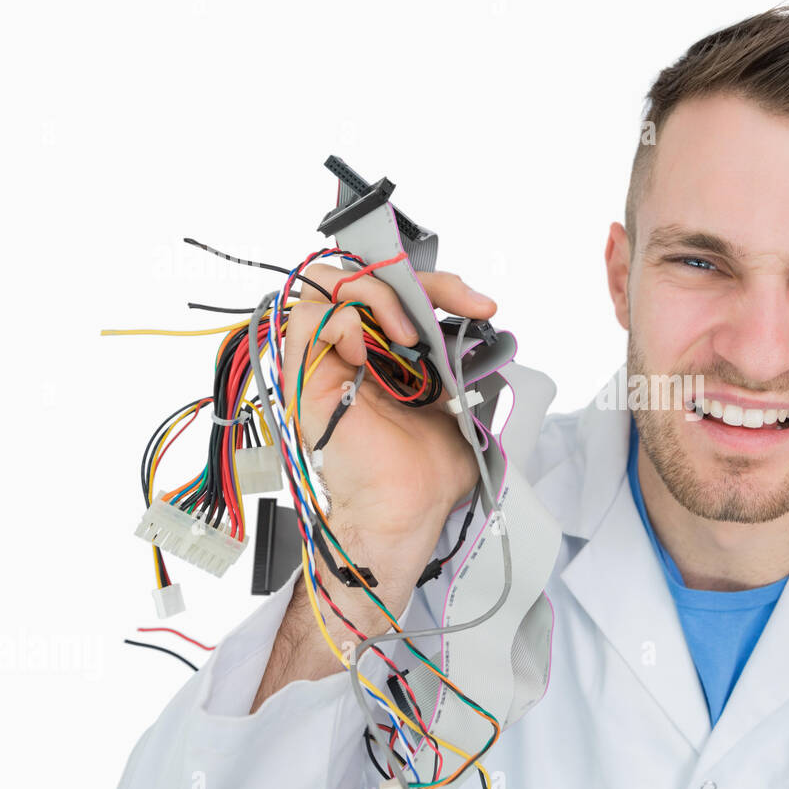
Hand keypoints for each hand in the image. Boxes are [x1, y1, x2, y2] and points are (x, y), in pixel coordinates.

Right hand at [283, 264, 496, 618]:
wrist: (405, 512)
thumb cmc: (424, 475)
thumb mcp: (461, 408)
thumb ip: (462, 368)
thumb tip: (482, 338)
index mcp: (386, 355)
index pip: (400, 292)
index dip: (441, 287)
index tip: (481, 306)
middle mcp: (352, 352)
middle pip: (363, 276)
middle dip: (412, 279)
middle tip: (451, 304)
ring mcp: (327, 362)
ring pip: (328, 285)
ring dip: (375, 296)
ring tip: (407, 334)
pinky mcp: (306, 378)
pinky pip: (308, 320)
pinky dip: (341, 322)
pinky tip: (366, 351)